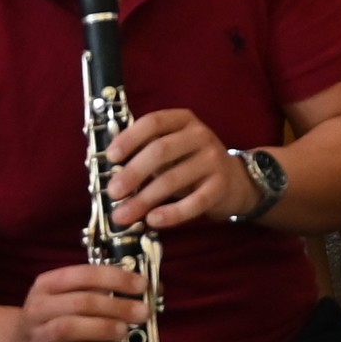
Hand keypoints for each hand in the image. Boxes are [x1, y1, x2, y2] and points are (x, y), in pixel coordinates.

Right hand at [8, 260, 152, 341]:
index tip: (141, 285)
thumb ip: (101, 289)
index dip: (114, 278)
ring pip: (66, 329)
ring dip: (99, 329)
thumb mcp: (68, 296)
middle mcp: (37, 309)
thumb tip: (149, 288)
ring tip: (124, 332)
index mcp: (46, 285)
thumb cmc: (52, 317)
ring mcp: (34, 340)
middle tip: (143, 312)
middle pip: (78, 302)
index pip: (82, 274)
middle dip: (115, 306)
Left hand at [99, 104, 242, 230]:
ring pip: (173, 179)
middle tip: (112, 193)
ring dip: (144, 199)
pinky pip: (194, 202)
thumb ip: (144, 152)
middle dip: (133, 173)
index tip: (110, 157)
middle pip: (161, 151)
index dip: (129, 138)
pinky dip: (171, 213)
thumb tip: (107, 171)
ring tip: (123, 216)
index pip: (153, 122)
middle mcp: (200, 135)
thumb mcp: (171, 149)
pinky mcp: (220, 187)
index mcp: (182, 120)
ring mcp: (213, 160)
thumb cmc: (189, 163)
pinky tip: (153, 221)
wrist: (233, 181)